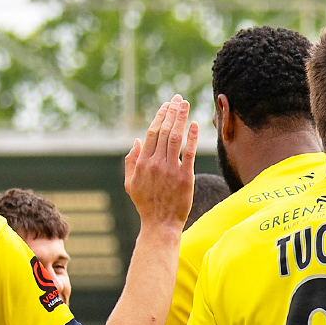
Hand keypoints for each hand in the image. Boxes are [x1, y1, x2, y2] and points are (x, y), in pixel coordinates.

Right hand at [123, 96, 198, 229]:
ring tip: (186, 104)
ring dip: (181, 118)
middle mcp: (156, 164)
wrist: (160, 225)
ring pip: (175, 138)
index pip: (152, 133)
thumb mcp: (130, 184)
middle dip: (171, 112)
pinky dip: (192, 137)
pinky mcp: (185, 178)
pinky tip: (195, 124)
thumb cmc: (145, 205)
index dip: (160, 117)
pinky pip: (189, 153)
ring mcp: (170, 170)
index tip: (166, 105)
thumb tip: (135, 141)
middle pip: (164, 131)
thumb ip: (131, 162)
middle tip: (178, 99)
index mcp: (143, 163)